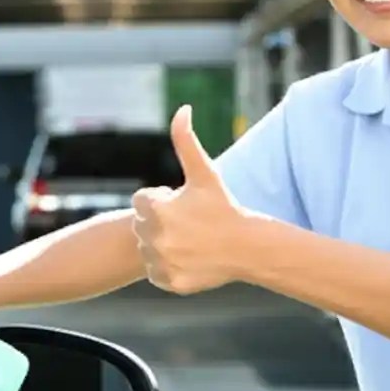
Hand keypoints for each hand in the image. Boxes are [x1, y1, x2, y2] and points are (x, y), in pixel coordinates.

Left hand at [132, 105, 247, 294]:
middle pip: (142, 226)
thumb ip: (185, 140)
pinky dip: (167, 267)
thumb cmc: (224, 206)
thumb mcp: (203, 172)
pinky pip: (156, 271)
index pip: (141, 201)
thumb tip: (181, 108)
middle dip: (161, 222)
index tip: (182, 203)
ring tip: (190, 241)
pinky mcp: (168, 281)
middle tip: (189, 224)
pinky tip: (189, 258)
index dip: (161, 201)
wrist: (248, 247)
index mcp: (156, 208)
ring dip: (162, 245)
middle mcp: (154, 237)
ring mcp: (161, 261)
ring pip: (147, 249)